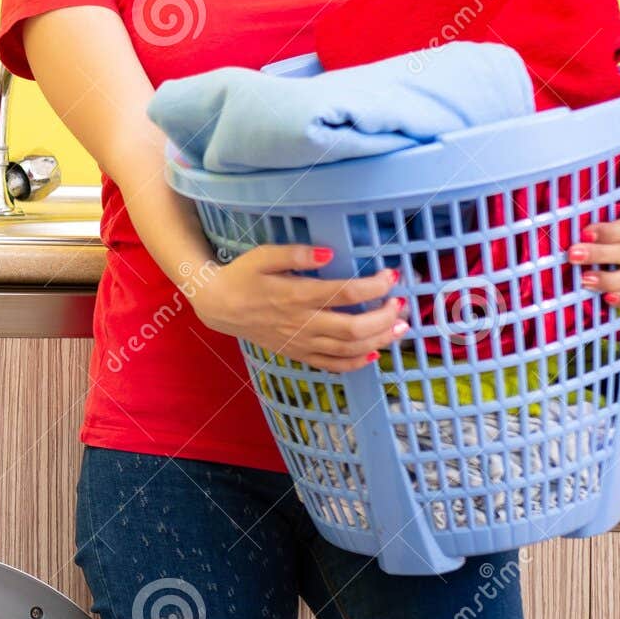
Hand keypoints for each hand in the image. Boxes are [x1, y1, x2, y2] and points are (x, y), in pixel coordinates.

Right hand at [190, 242, 408, 371]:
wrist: (218, 305)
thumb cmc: (243, 275)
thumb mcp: (263, 255)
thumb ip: (297, 252)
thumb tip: (329, 253)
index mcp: (295, 295)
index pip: (345, 293)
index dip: (375, 286)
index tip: (392, 275)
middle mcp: (301, 323)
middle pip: (353, 328)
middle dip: (384, 317)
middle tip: (401, 304)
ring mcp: (300, 342)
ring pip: (347, 350)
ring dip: (379, 340)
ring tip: (400, 328)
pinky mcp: (297, 354)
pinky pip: (331, 365)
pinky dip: (356, 363)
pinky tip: (374, 354)